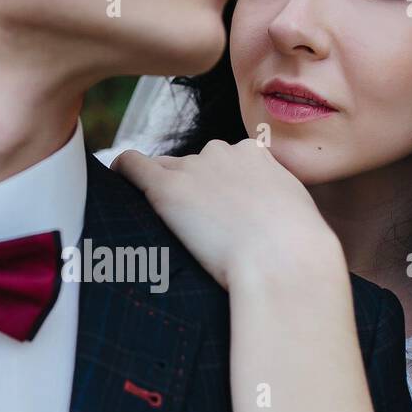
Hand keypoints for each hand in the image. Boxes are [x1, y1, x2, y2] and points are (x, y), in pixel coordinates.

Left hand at [110, 139, 340, 290]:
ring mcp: (194, 168)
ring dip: (161, 190)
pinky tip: (115, 181)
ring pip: (163, 168)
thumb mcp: (295, 212)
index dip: (216, 190)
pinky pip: (132, 164)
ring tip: (160, 223)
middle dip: (190, 191)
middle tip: (194, 231)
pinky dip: (121, 170)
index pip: (223, 163)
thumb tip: (264, 219)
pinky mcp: (168, 188)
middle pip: (192, 165)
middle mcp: (222, 152)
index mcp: (254, 155)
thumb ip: (274, 204)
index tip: (216, 217)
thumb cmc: (296, 250)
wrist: (284, 259)